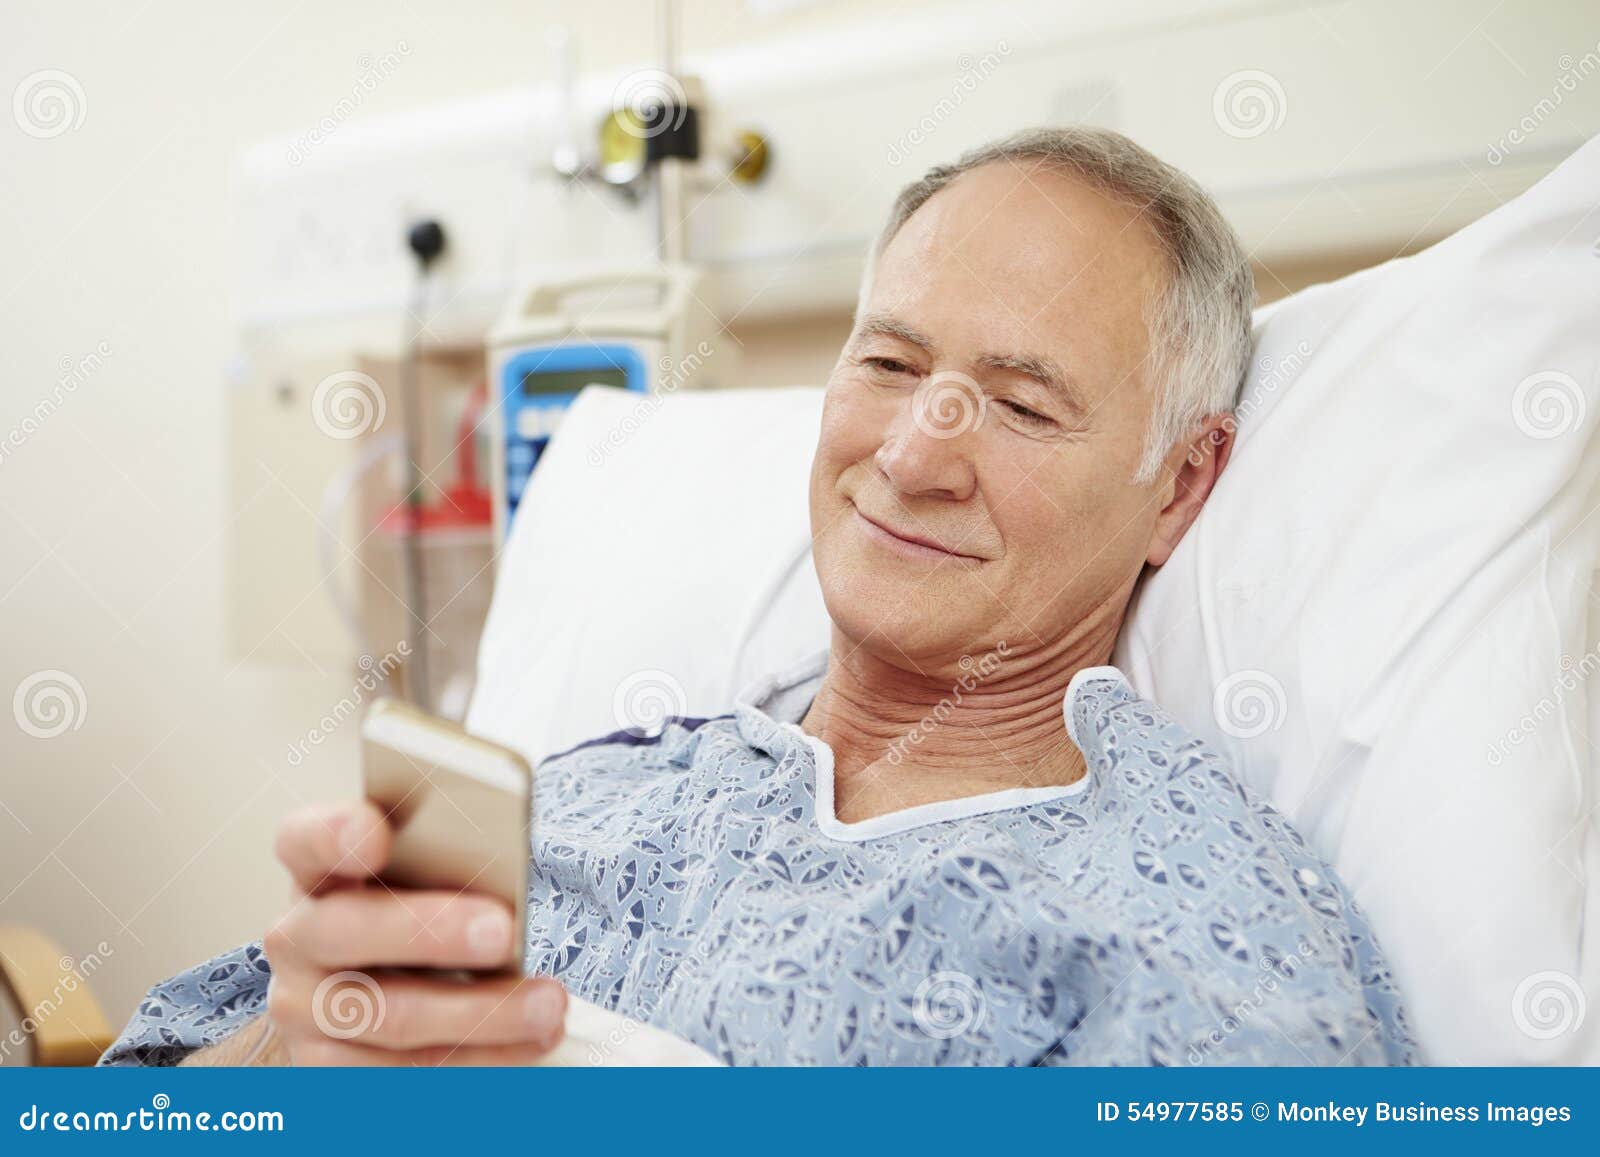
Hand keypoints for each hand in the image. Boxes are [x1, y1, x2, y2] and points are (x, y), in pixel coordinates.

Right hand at [260, 800, 565, 1064]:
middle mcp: (297, 939)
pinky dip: (481, 1058)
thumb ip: (446, 865)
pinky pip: (408, 1075)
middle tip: (503, 931)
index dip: (335, 835)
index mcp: (318, 872)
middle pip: (347, 930)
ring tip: (549, 1004)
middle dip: (430, 932)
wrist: (363, 999)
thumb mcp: (419, 882)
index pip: (306, 841)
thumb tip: (505, 884)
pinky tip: (533, 1042)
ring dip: (481, 1014)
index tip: (376, 834)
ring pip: (391, 1017)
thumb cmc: (411, 917)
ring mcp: (304, 1011)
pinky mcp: (330, 1071)